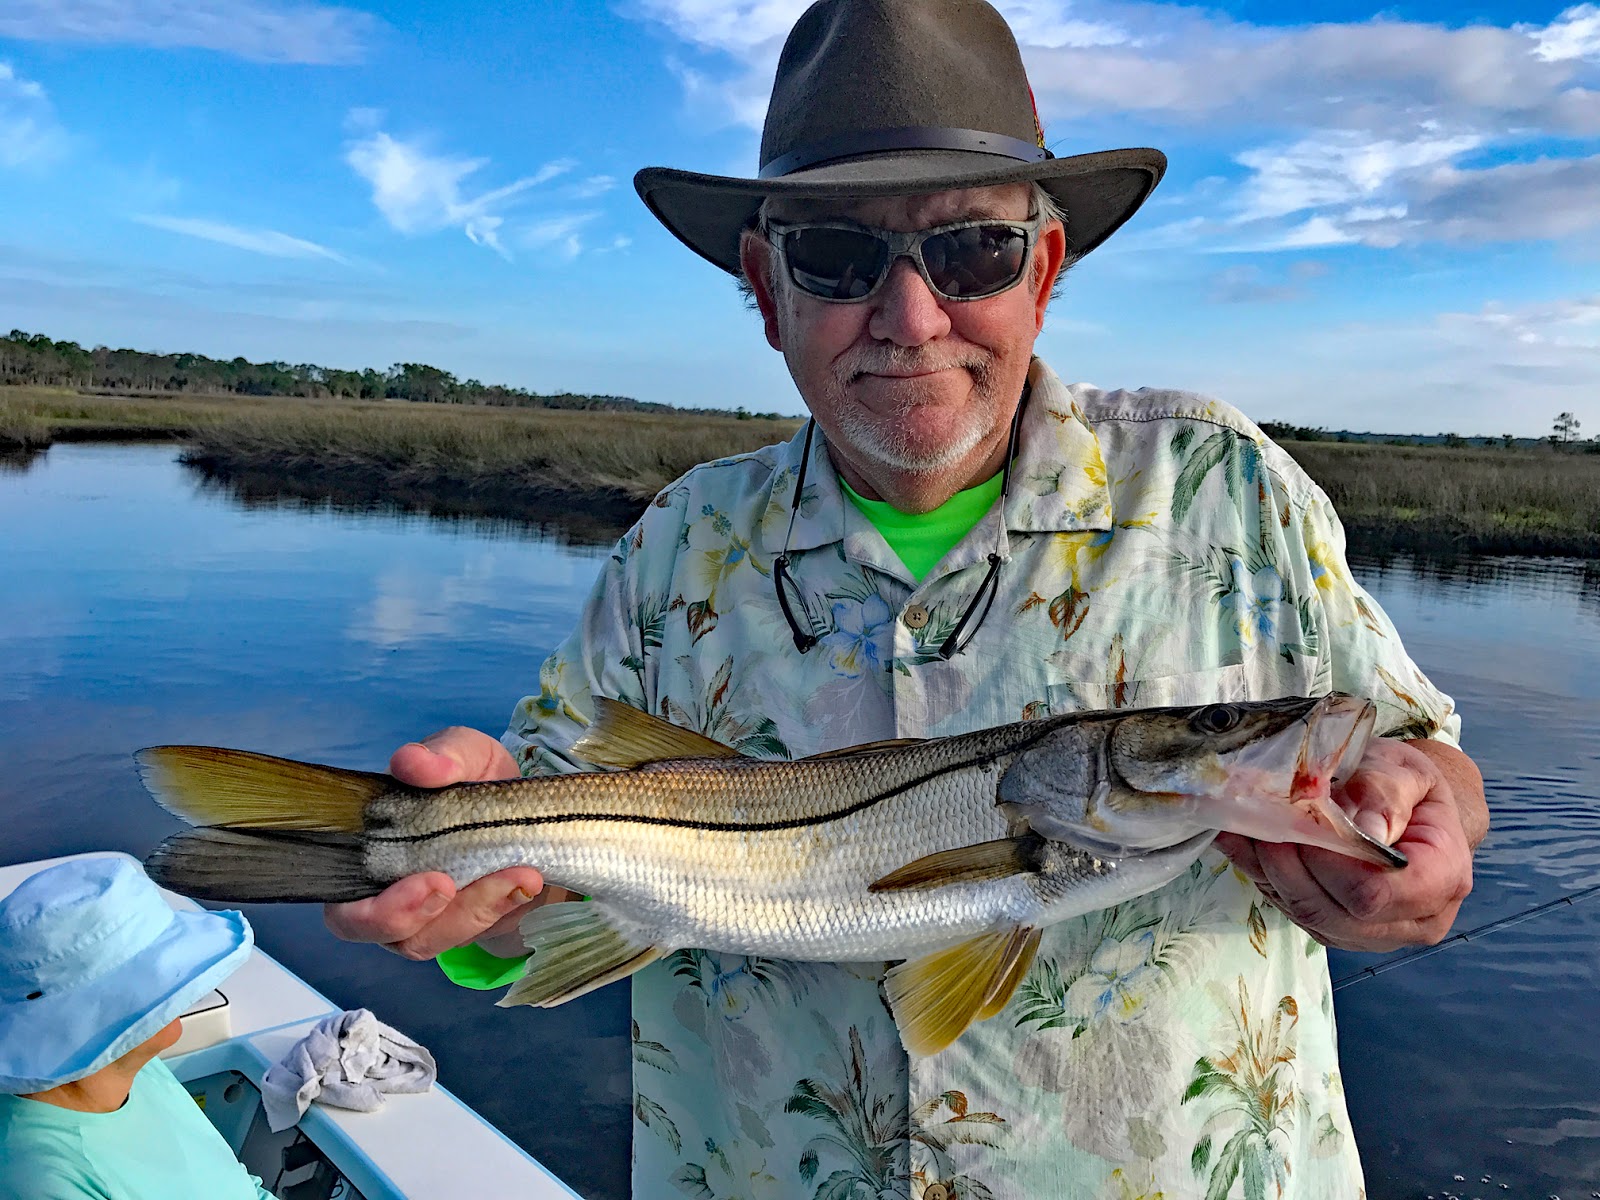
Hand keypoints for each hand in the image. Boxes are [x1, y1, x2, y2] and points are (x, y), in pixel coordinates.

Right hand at [323, 727, 557, 960]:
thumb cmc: (476, 781)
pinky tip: (527, 883)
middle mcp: (389, 895)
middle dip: (418, 918)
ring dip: (476, 910)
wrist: (532, 811)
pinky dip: (503, 908)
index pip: (345, 905)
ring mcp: (429, 918)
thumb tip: (411, 762)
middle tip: (453, 886)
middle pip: (388, 934)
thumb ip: (442, 754)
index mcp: (369, 854)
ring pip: (435, 939)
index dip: (375, 910)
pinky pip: (476, 933)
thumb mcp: (467, 755)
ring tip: (521, 875)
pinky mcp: (467, 927)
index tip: (429, 881)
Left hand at [1216, 737, 1479, 952]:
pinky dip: (1261, 875)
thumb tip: (1364, 830)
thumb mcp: (1406, 772)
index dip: (1330, 862)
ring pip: (1306, 915)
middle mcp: (1413, 920)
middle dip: (1290, 864)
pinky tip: (1242, 839)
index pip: (1376, 893)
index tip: (1302, 819)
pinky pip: (1290, 911)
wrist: (1408, 806)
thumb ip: (1385, 794)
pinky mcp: (1335, 930)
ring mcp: (1371, 933)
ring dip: (1268, 870)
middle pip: (1334, 910)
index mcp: (1444, 879)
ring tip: (1245, 824)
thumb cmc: (1408, 786)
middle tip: (1260, 817)